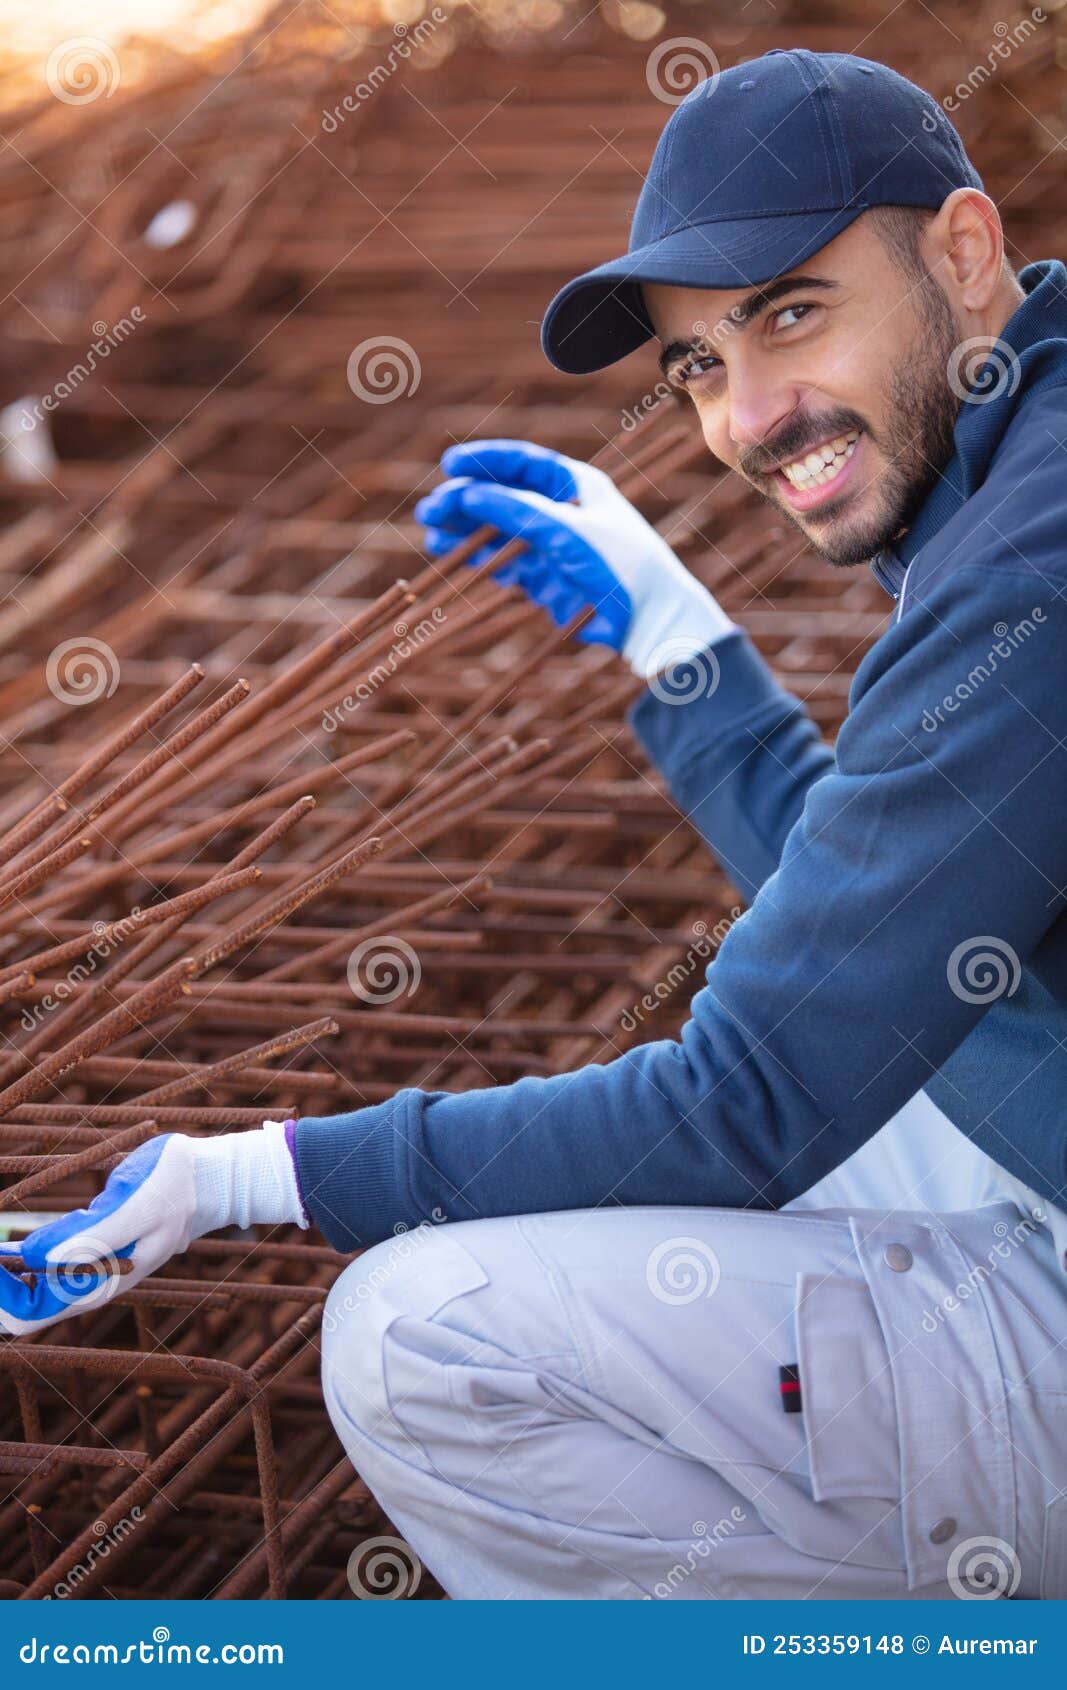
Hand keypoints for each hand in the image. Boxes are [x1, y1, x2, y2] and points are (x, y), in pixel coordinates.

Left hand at [0, 1122, 304, 1335]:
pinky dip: (23, 1259)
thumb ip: (88, 1236)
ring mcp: (94, 1268)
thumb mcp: (135, 1208)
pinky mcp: (95, 1248)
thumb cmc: (177, 1188)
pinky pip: (47, 1267)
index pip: (31, 1314)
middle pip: (26, 1307)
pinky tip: (9, 1243)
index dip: (2, 1295)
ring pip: (33, 1288)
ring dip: (7, 1274)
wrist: (210, 1178)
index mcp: (103, 1283)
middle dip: (1, 1287)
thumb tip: (33, 1256)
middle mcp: (94, 1284)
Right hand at [414, 438, 734, 677]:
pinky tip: (450, 553)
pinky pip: (503, 561)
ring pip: (498, 530)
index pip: (522, 463)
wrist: (649, 619)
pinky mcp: (545, 578)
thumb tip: (467, 494)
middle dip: (466, 500)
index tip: (450, 466)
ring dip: (466, 529)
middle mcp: (561, 509)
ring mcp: (551, 544)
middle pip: (503, 496)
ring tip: (431, 533)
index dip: (485, 461)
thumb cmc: (620, 563)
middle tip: (431, 509)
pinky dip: (477, 557)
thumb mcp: (566, 530)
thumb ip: (516, 510)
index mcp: (576, 485)